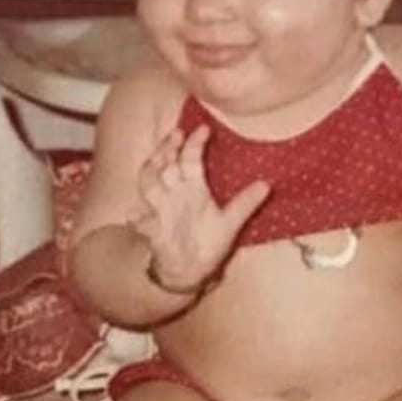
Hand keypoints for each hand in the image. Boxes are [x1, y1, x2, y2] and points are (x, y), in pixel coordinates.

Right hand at [128, 125, 269, 292]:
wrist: (190, 271)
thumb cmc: (208, 242)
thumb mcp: (230, 223)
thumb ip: (245, 203)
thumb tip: (268, 185)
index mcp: (193, 188)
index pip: (190, 158)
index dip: (195, 143)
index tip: (204, 128)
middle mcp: (174, 194)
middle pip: (165, 164)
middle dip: (168, 148)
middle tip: (177, 134)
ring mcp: (161, 211)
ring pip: (148, 183)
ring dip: (152, 170)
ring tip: (159, 161)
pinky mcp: (153, 231)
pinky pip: (141, 223)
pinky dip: (136, 219)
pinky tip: (134, 215)